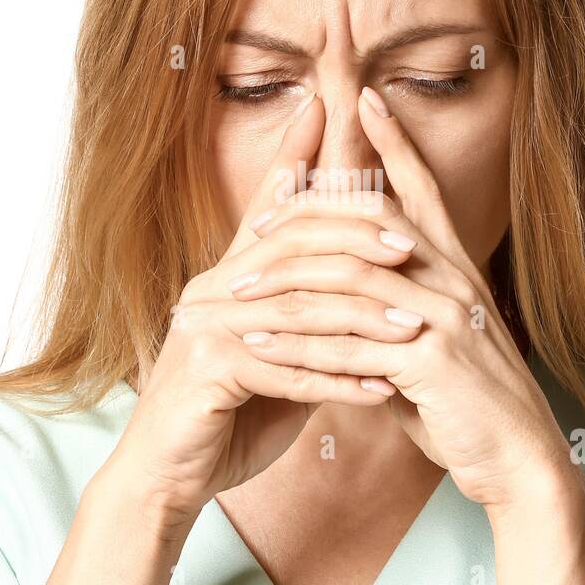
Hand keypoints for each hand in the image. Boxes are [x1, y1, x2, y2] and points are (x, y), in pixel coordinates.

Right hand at [110, 93, 424, 522]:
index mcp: (230, 277)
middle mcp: (213, 289)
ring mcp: (205, 326)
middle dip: (356, 240)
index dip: (292, 154)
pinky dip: (340, 380)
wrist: (167, 476)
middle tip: (414, 245)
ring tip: (417, 327)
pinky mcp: (207, 370)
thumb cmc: (225, 417)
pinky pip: (288, 369)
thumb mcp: (275, 359)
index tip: (325, 108)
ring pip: (299, 308)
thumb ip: (309, 323)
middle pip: (293, 244)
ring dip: (364, 319)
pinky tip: (383, 391)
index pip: (267, 206)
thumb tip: (358, 300)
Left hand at [234, 87, 577, 510]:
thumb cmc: (466, 403)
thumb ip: (391, 315)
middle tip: (256, 222)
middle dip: (308, 215)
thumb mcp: (429, 346)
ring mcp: (445, 317)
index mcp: (456, 268)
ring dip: (285, 285)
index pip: (423, 188)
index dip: (397, 141)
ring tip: (233, 289)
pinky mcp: (431, 362)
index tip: (365, 99)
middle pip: (370, 222)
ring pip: (348, 281)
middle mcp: (453, 280)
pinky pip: (349, 344)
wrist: (517, 459)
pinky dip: (299, 344)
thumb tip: (347, 306)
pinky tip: (259, 343)